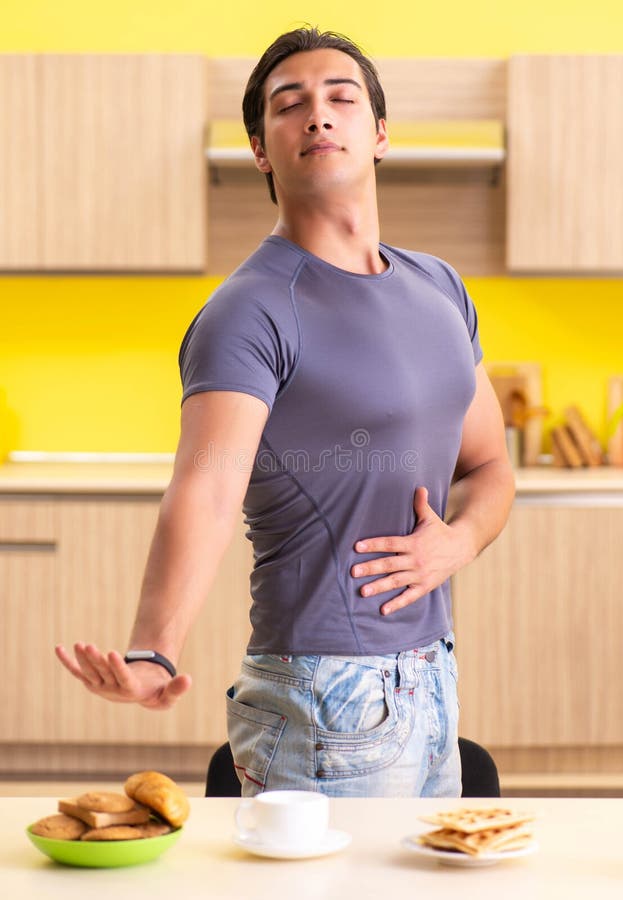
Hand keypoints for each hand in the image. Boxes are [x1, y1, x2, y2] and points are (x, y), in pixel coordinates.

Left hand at [55, 642, 191, 710]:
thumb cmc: (158, 691)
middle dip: (95, 660)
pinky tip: (59, 649)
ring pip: (90, 672)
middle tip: (87, 646)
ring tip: (79, 645)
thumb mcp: (169, 693)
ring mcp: (101, 685)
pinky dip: (68, 661)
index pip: (123, 679)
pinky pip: (78, 671)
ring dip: (83, 659)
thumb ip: (177, 688)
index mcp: (131, 691)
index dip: (117, 667)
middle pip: (103, 674)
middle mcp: (113, 690)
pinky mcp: (93, 680)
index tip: (111, 652)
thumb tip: (188, 679)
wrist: (143, 694)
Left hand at [351, 486, 473, 615]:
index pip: (390, 543)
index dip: (373, 544)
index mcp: (413, 542)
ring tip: (363, 592)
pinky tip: (383, 610)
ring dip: (379, 587)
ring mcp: (420, 574)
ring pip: (396, 581)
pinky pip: (409, 596)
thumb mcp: (430, 518)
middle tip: (353, 572)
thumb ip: (421, 504)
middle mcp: (415, 559)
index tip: (357, 547)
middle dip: (371, 568)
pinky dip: (396, 603)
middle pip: (389, 564)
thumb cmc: (440, 532)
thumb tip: (419, 486)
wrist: (461, 549)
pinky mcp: (425, 586)